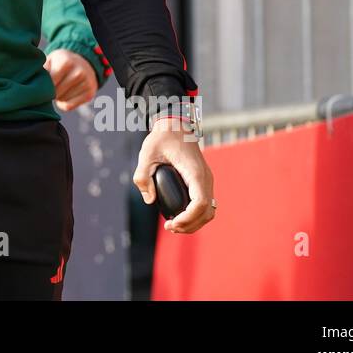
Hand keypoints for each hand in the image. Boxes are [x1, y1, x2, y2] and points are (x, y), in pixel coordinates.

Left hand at [43, 49, 99, 111]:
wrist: (83, 62)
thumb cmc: (60, 62)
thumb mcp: (51, 60)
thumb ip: (41, 70)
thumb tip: (31, 84)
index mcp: (66, 62)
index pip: (50, 82)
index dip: (44, 86)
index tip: (41, 84)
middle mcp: (78, 72)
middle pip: (56, 93)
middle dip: (50, 92)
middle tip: (49, 87)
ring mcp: (86, 83)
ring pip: (61, 100)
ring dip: (57, 98)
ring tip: (58, 89)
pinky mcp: (89, 94)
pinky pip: (69, 106)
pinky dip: (63, 104)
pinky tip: (64, 95)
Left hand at [134, 116, 215, 233]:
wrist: (176, 125)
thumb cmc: (162, 137)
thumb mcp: (146, 153)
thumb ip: (142, 176)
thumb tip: (149, 200)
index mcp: (195, 173)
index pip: (200, 204)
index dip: (188, 219)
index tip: (171, 223)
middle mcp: (205, 178)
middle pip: (207, 212)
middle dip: (190, 225)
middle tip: (170, 227)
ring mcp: (206, 180)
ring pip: (209, 210)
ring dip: (195, 222)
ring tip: (174, 225)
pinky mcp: (203, 181)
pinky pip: (205, 204)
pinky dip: (196, 215)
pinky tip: (180, 216)